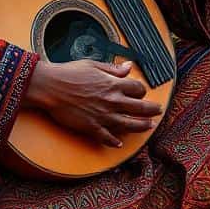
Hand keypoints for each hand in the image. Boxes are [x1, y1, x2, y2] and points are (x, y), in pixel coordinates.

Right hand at [23, 59, 162, 146]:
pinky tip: (119, 143)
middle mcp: (112, 101)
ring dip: (141, 126)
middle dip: (152, 110)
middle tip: (159, 111)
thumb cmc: (70, 73)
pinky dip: (114, 141)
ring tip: (149, 126)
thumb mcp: (95, 65)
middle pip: (140, 108)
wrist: (50, 87)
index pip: (138, 89)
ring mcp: (103, 115)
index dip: (142, 91)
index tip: (141, 93)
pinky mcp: (90, 127)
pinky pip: (106, 137)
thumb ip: (114, 69)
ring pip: (129, 124)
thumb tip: (129, 67)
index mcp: (114, 84)